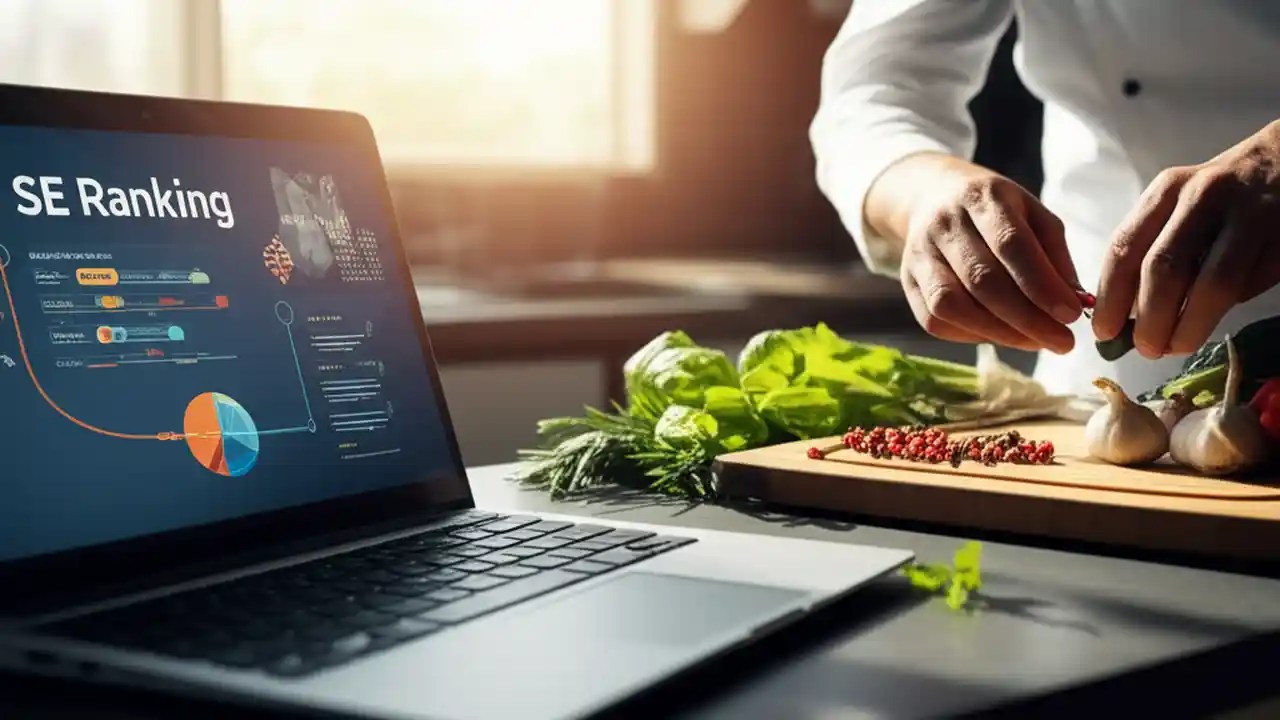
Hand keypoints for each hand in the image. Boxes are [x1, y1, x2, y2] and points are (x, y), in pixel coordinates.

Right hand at [867, 154, 1081, 352]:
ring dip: (998, 332)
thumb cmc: (995, 211)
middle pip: (981, 279)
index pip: (1010, 244)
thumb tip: (1075, 303)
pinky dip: (970, 335)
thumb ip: (1055, 255)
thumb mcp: (1032, 215)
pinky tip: (999, 335)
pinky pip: (934, 320)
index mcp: (982, 197)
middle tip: (1062, 342)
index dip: (1042, 284)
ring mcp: (919, 253)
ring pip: (951, 304)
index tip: (1071, 316)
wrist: (932, 196)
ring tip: (1034, 343)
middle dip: (1027, 319)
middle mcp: (944, 223)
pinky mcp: (907, 280)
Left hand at [1094, 120, 1279, 357]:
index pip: (1124, 247)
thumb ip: (1153, 253)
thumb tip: (1129, 317)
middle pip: (1164, 268)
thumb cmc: (1221, 198)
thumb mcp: (1180, 209)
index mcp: (1166, 190)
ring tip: (1176, 347)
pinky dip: (1228, 308)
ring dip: (1190, 325)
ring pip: (1212, 283)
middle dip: (1151, 318)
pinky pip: (1250, 282)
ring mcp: (1247, 214)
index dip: (1110, 297)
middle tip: (1146, 349)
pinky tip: (1214, 317)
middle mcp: (1202, 196)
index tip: (1103, 331)